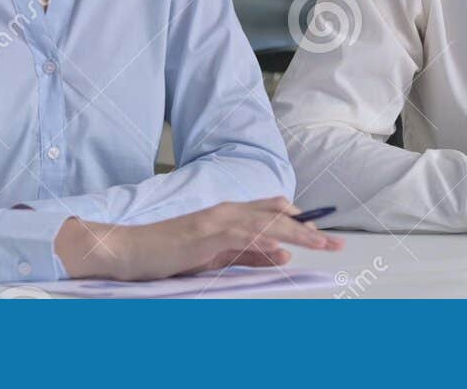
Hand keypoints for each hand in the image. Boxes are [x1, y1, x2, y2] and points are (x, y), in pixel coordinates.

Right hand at [54, 196, 343, 280]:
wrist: (130, 250)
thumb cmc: (170, 254)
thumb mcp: (217, 257)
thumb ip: (249, 255)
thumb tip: (284, 256)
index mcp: (230, 213)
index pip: (274, 210)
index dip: (302, 220)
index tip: (324, 235)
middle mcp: (228, 210)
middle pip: (279, 213)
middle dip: (310, 228)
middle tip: (335, 244)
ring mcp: (217, 220)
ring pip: (267, 222)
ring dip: (297, 233)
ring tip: (322, 244)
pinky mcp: (205, 234)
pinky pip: (240, 236)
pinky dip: (263, 241)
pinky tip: (280, 249)